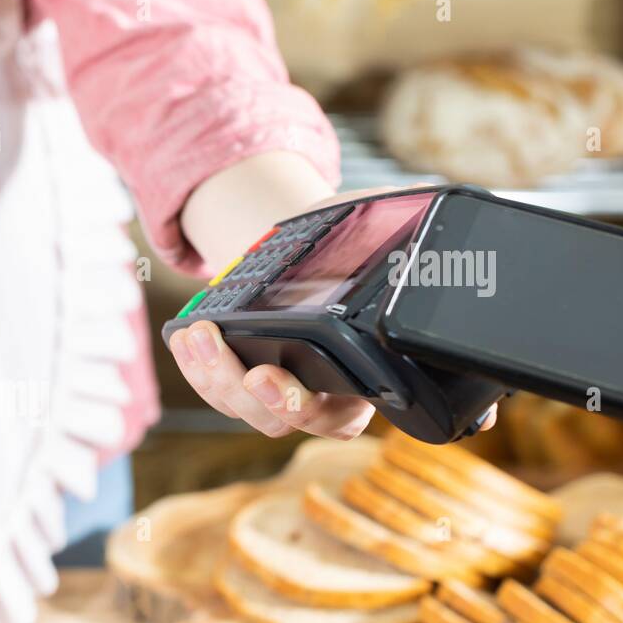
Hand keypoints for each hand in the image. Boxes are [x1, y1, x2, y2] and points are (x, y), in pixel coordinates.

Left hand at [172, 167, 497, 438]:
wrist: (311, 245)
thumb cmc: (355, 250)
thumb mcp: (386, 237)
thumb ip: (414, 232)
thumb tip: (436, 201)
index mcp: (363, 381)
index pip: (350, 414)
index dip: (335, 412)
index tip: (328, 392)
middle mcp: (318, 397)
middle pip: (292, 420)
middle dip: (275, 402)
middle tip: (260, 375)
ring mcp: (273, 392)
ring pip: (244, 408)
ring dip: (219, 377)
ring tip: (202, 336)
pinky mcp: (235, 381)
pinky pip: (213, 389)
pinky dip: (196, 367)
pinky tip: (186, 338)